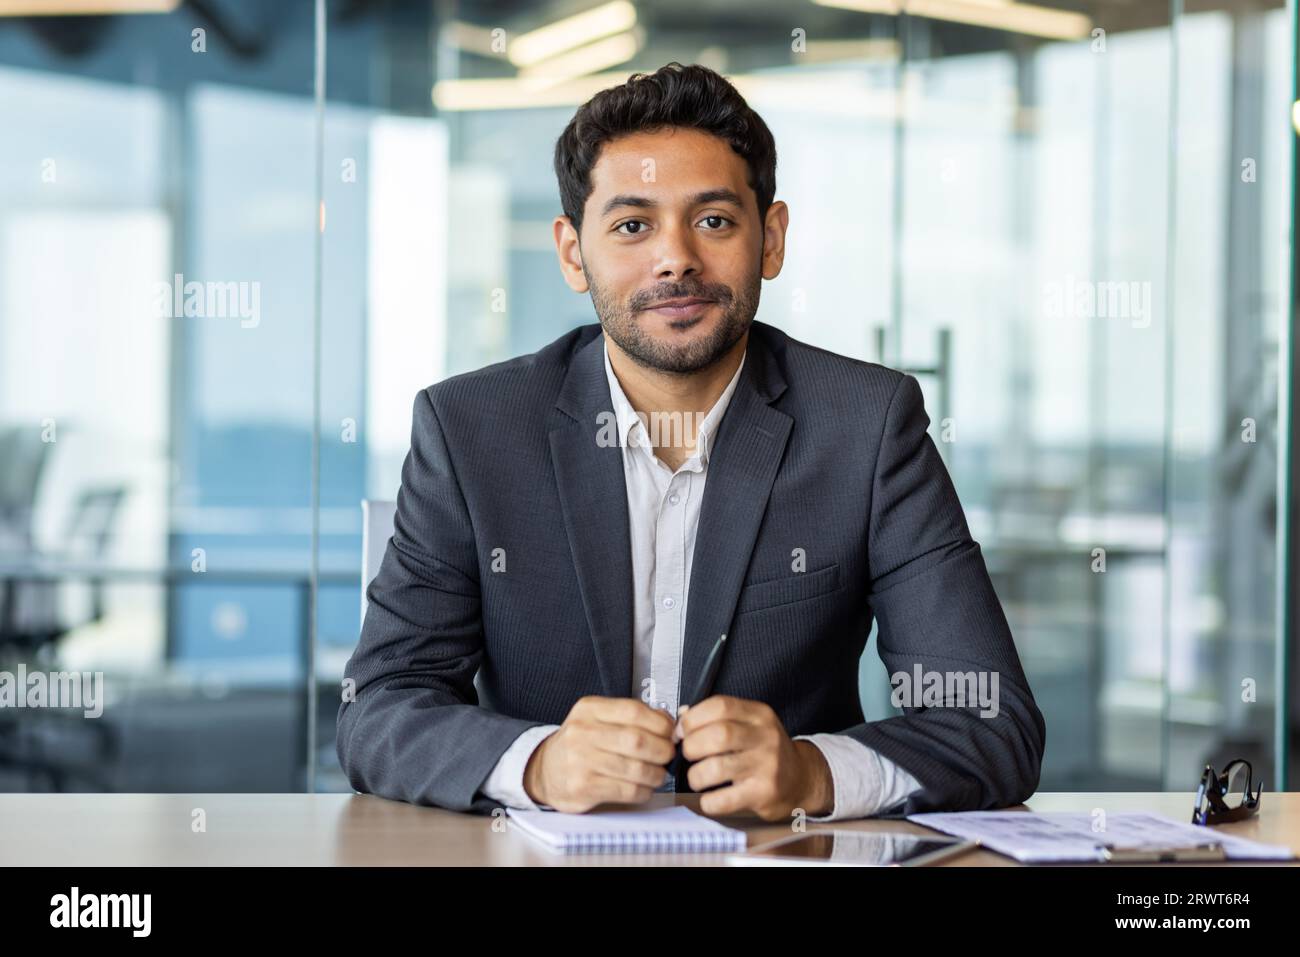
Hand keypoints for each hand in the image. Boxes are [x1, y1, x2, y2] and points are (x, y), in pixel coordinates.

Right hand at [523, 696, 675, 812]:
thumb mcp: (598, 719)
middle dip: (662, 750)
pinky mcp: (583, 787)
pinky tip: (643, 787)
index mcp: (589, 709)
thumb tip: (669, 721)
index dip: (660, 723)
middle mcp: (582, 732)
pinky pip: (626, 791)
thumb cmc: (580, 743)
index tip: (671, 732)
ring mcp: (581, 761)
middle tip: (668, 755)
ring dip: (656, 774)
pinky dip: (643, 791)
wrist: (545, 769)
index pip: (633, 711)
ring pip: (635, 768)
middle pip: (637, 740)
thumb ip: (631, 716)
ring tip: (658, 773)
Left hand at [676, 695, 833, 820]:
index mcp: (759, 715)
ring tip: (697, 777)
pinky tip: (710, 797)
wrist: (802, 779)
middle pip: (718, 735)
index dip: (693, 718)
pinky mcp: (763, 794)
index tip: (682, 730)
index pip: (720, 706)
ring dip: (696, 775)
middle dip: (692, 746)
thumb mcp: (752, 724)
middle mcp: (765, 738)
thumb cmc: (768, 751)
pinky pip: (723, 799)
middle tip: (688, 754)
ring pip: (717, 767)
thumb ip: (719, 718)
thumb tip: (682, 717)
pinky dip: (708, 800)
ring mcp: (766, 766)